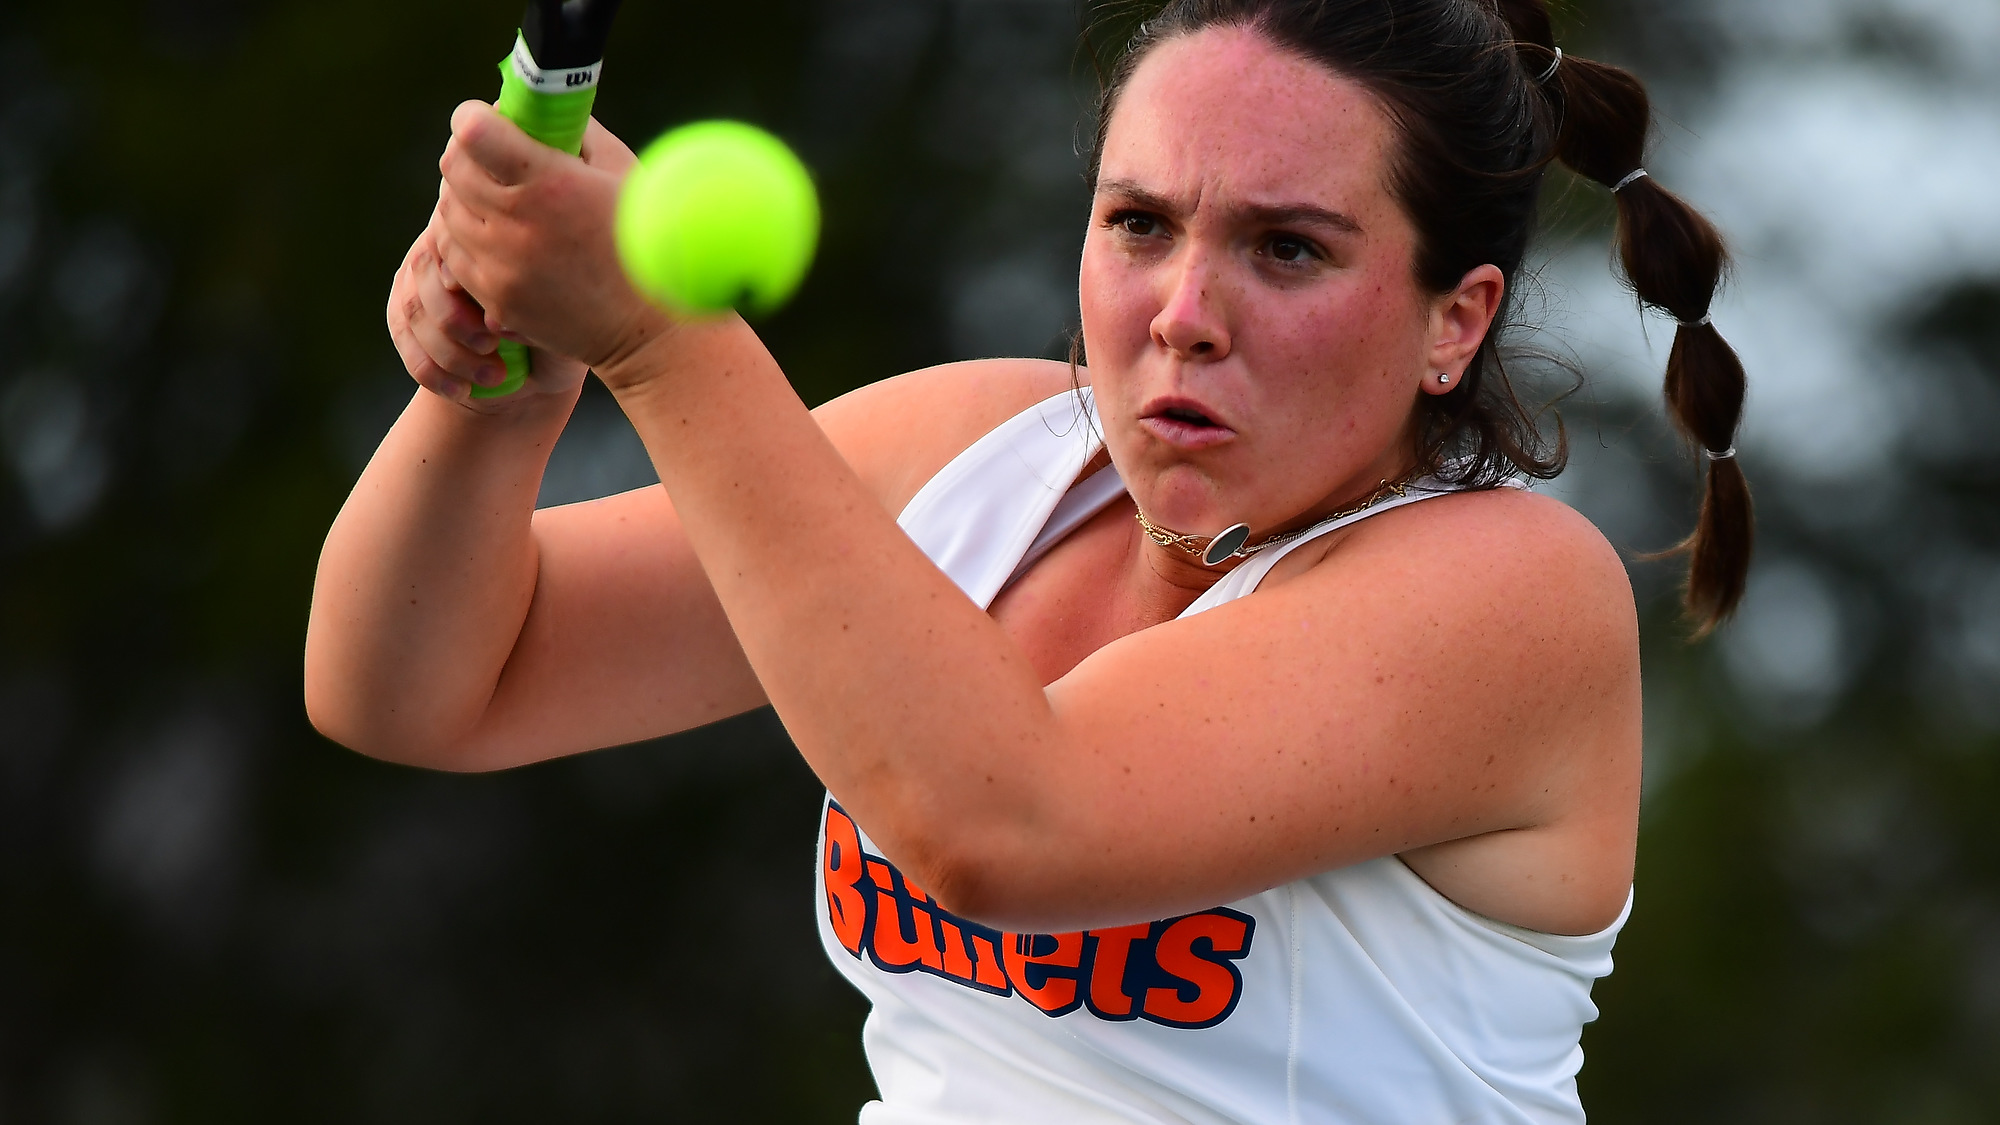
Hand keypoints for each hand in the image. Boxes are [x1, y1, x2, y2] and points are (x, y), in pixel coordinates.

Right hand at [387, 209, 588, 403]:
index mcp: (488, 230)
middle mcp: (445, 244)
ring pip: (414, 309)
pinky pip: (404, 340)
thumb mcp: (560, 316)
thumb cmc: (558, 330)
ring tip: (492, 375)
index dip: (467, 274)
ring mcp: (418, 276)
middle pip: (426, 270)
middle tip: (492, 346)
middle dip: (457, 319)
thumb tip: (493, 323)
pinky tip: (461, 390)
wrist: (537, 367)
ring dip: (450, 351)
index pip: (460, 238)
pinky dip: (431, 370)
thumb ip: (534, 306)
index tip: (492, 317)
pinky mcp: (403, 312)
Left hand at [433, 103, 669, 372]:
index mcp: (550, 184)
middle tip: (488, 155)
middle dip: (467, 154)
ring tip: (494, 199)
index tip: (485, 120)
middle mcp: (517, 225)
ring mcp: (502, 267)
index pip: (473, 133)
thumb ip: (578, 131)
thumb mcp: (623, 171)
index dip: (474, 118)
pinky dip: (466, 239)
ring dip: (463, 198)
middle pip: (452, 169)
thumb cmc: (646, 239)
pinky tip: (496, 237)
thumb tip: (539, 109)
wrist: (648, 327)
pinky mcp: (495, 300)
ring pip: (446, 213)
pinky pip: (453, 256)